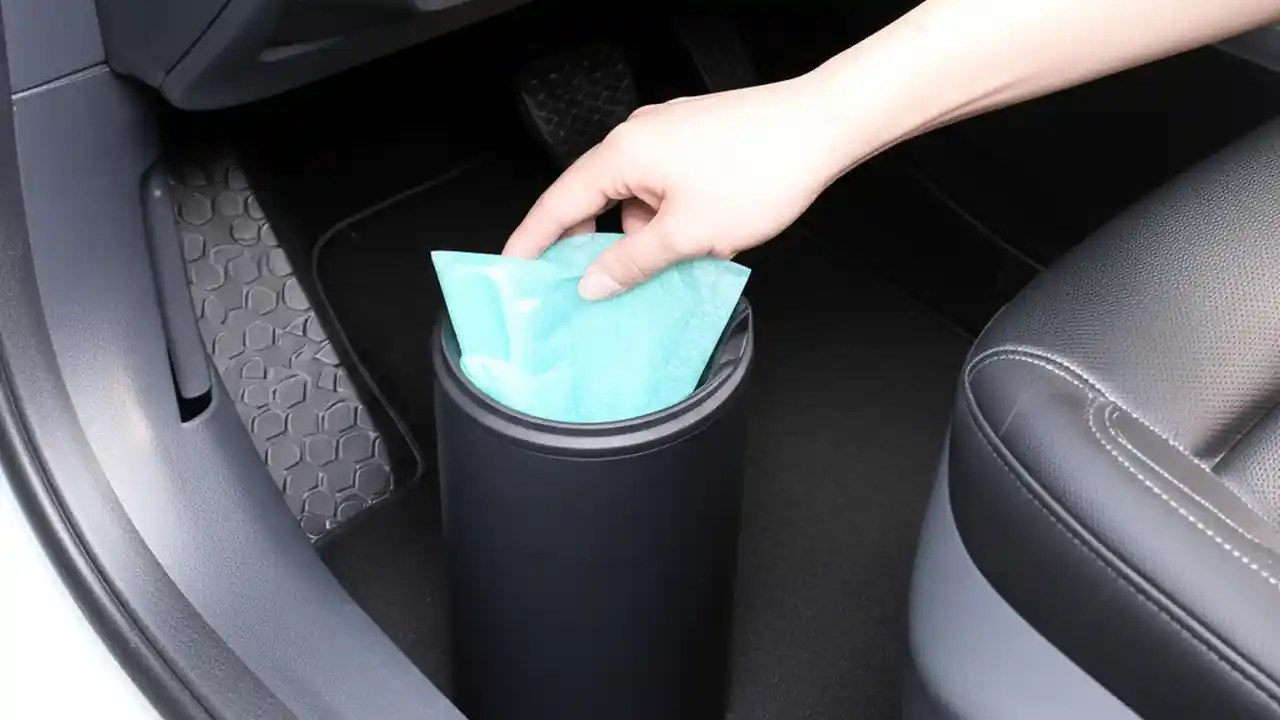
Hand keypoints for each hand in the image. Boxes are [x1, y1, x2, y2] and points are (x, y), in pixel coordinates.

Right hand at [503, 76, 849, 299]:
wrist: (823, 126)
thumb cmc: (761, 170)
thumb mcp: (688, 235)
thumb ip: (632, 262)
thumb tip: (594, 282)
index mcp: (623, 153)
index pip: (558, 202)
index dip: (532, 240)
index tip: (513, 269)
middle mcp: (638, 136)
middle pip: (594, 199)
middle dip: (592, 246)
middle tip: (585, 288)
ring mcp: (669, 134)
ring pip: (636, 198)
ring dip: (643, 237)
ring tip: (670, 271)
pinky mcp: (696, 140)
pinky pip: (664, 188)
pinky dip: (669, 219)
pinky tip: (696, 247)